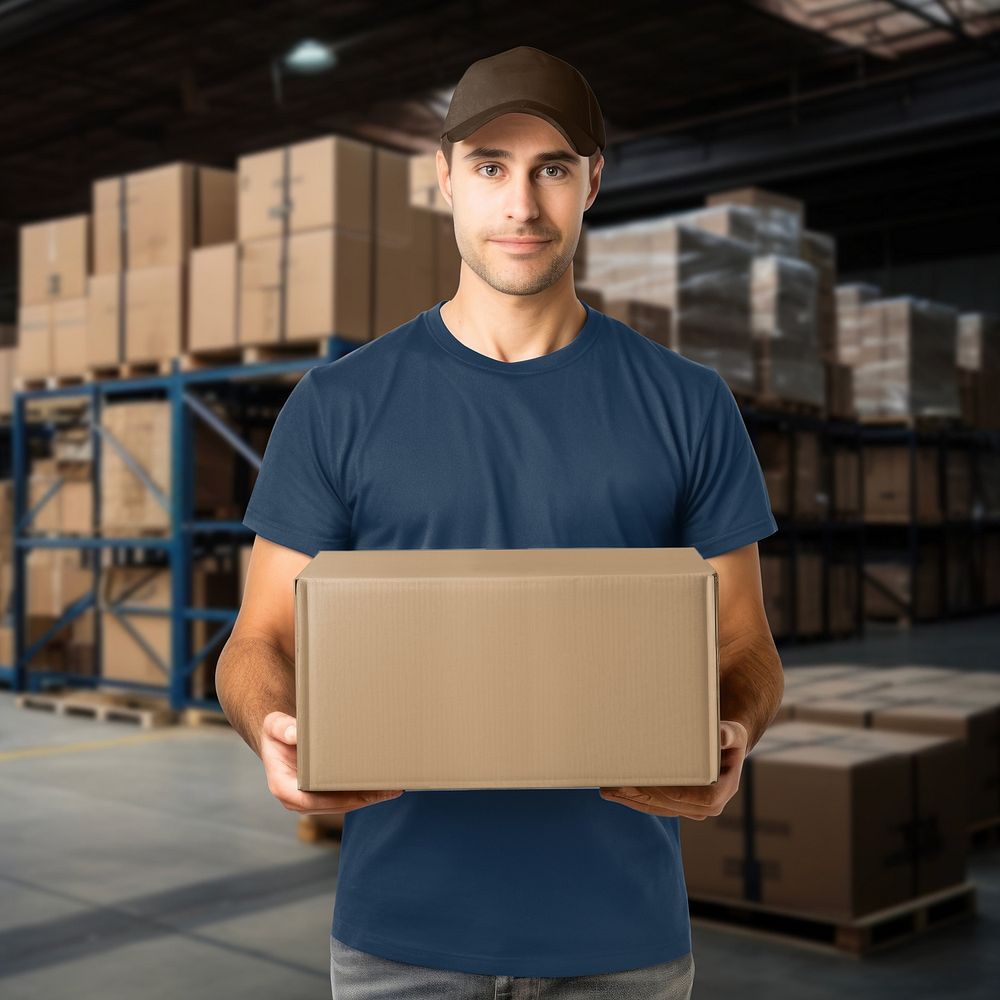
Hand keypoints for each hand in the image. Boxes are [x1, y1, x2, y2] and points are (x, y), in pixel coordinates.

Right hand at [260, 711, 403, 814]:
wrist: (278, 738)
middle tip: (387, 790)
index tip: (359, 795)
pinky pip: (343, 798)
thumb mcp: (274, 725)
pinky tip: (381, 786)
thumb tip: (294, 733)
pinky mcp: (321, 794)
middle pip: (331, 806)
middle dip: (360, 800)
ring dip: (366, 798)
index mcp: (282, 787)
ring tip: (392, 789)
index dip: (335, 800)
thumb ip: (282, 728)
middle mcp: (296, 798)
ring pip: (341, 804)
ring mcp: (310, 799)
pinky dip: (362, 793)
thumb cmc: (277, 732)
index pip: (309, 801)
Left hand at [599, 720, 748, 819]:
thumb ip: (728, 734)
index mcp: (723, 791)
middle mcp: (708, 806)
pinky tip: (614, 791)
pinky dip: (633, 798)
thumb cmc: (728, 738)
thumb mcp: (733, 733)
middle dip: (645, 794)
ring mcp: (691, 809)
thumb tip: (722, 735)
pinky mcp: (677, 806)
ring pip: (658, 807)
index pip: (700, 798)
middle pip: (672, 804)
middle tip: (620, 781)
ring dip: (633, 798)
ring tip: (609, 787)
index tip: (652, 781)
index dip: (675, 792)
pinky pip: (654, 805)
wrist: (724, 749)